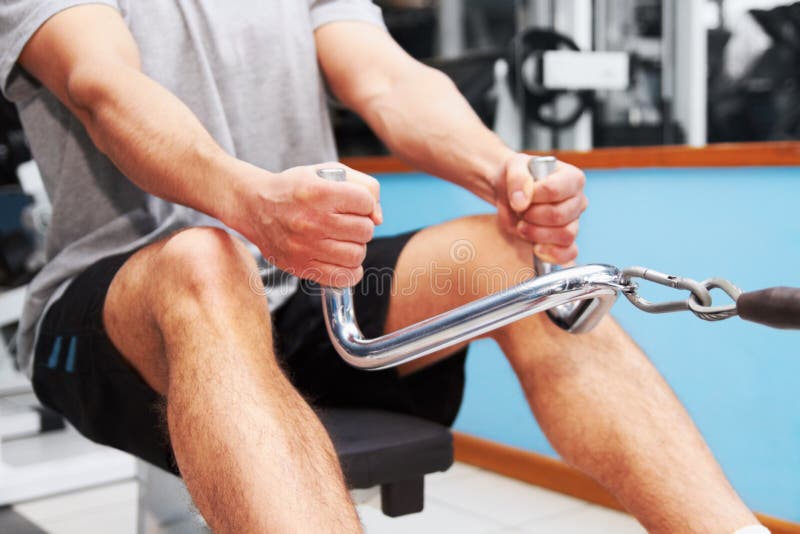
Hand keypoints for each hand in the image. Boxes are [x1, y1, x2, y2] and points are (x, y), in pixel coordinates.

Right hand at [237, 162, 381, 286]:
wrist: (255, 206)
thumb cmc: (297, 188)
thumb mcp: (328, 172)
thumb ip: (364, 186)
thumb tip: (379, 218)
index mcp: (318, 192)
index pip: (365, 202)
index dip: (364, 203)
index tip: (353, 204)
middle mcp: (312, 220)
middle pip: (365, 230)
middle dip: (362, 225)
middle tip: (347, 223)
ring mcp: (305, 246)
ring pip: (357, 254)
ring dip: (356, 247)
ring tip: (343, 240)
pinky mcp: (301, 266)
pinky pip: (343, 277)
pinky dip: (351, 271)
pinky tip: (343, 259)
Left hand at [495, 154, 587, 264]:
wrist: (510, 194)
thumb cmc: (518, 178)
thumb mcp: (513, 168)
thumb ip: (518, 179)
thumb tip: (522, 201)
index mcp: (572, 178)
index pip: (554, 190)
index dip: (533, 196)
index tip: (521, 195)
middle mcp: (578, 200)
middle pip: (560, 215)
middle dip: (532, 216)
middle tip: (520, 211)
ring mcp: (574, 222)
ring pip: (565, 235)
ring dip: (537, 234)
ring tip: (523, 225)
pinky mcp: (566, 240)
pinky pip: (569, 252)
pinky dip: (552, 254)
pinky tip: (536, 248)